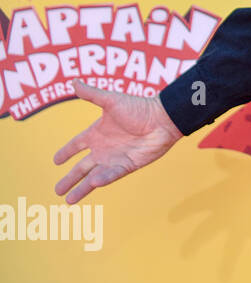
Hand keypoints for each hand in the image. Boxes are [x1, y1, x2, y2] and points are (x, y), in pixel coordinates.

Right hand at [53, 79, 184, 203]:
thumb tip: (73, 81)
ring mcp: (115, 158)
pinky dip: (103, 179)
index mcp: (97, 133)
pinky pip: (112, 174)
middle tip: (56, 191)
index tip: (55, 160)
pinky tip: (93, 184)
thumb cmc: (139, 107)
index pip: (76, 145)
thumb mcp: (111, 100)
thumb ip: (92, 94)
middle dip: (69, 179)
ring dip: (81, 188)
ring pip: (93, 177)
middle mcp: (104, 148)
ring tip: (68, 201)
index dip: (65, 152)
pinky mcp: (128, 165)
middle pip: (81, 167)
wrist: (163, 118)